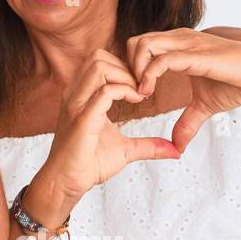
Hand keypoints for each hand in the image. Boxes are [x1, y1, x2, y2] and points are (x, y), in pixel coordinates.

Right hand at [34, 49, 181, 221]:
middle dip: (125, 67)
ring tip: (138, 95)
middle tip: (141, 88)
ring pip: (100, 67)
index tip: (140, 87)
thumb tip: (175, 151)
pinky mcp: (83, 118)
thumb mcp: (125, 150)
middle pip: (98, 57)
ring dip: (125, 76)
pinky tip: (137, 102)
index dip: (123, 68)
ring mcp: (77, 104)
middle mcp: (76, 95)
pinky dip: (125, 91)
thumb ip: (148, 145)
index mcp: (81, 96)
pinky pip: (105, 91)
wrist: (65, 183)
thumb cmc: (88, 164)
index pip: (99, 61)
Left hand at [126, 28, 240, 151]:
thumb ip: (187, 121)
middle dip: (126, 67)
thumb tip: (178, 146)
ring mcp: (187, 44)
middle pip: (134, 42)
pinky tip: (148, 92)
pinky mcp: (196, 55)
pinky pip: (162, 60)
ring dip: (134, 70)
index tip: (134, 92)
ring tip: (141, 93)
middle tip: (132, 92)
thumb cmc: (238, 82)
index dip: (130, 68)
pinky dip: (148, 75)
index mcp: (178, 46)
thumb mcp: (205, 105)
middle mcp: (178, 40)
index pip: (138, 46)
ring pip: (142, 45)